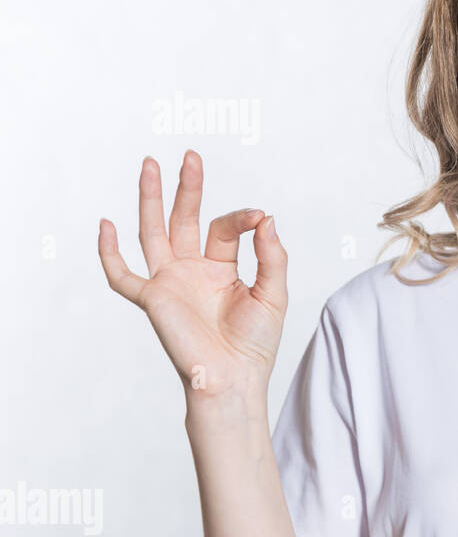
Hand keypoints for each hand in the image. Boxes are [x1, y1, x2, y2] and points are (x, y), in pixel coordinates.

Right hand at [98, 150, 287, 400]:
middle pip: (184, 220)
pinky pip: (122, 275)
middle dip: (187, 188)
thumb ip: (273, 256)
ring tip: (151, 165)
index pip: (225, 229)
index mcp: (222, 268)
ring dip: (151, 200)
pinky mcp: (152, 300)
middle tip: (191, 157)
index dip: (242, 218)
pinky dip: (109, 253)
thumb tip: (267, 218)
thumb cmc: (256, 344)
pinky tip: (106, 224)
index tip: (260, 217)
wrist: (234, 379)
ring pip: (154, 233)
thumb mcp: (274, 294)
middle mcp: (193, 271)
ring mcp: (170, 283)